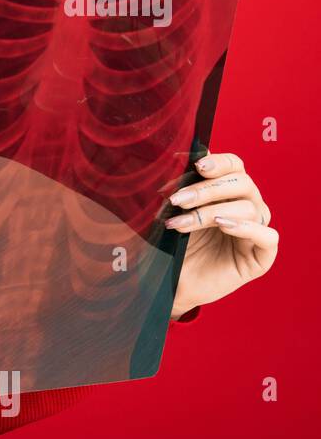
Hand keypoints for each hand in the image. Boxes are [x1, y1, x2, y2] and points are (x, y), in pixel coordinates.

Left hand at [164, 150, 278, 318]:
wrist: (170, 282)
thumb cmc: (173, 245)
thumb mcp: (173, 212)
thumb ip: (180, 187)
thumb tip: (180, 157)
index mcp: (228, 191)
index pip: (234, 166)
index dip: (219, 162)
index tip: (196, 165)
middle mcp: (247, 206)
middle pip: (241, 184)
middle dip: (205, 190)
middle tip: (176, 200)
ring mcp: (256, 231)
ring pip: (248, 208)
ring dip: (209, 212)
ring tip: (180, 224)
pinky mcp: (262, 256)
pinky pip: (267, 236)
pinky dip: (246, 228)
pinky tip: (222, 226)